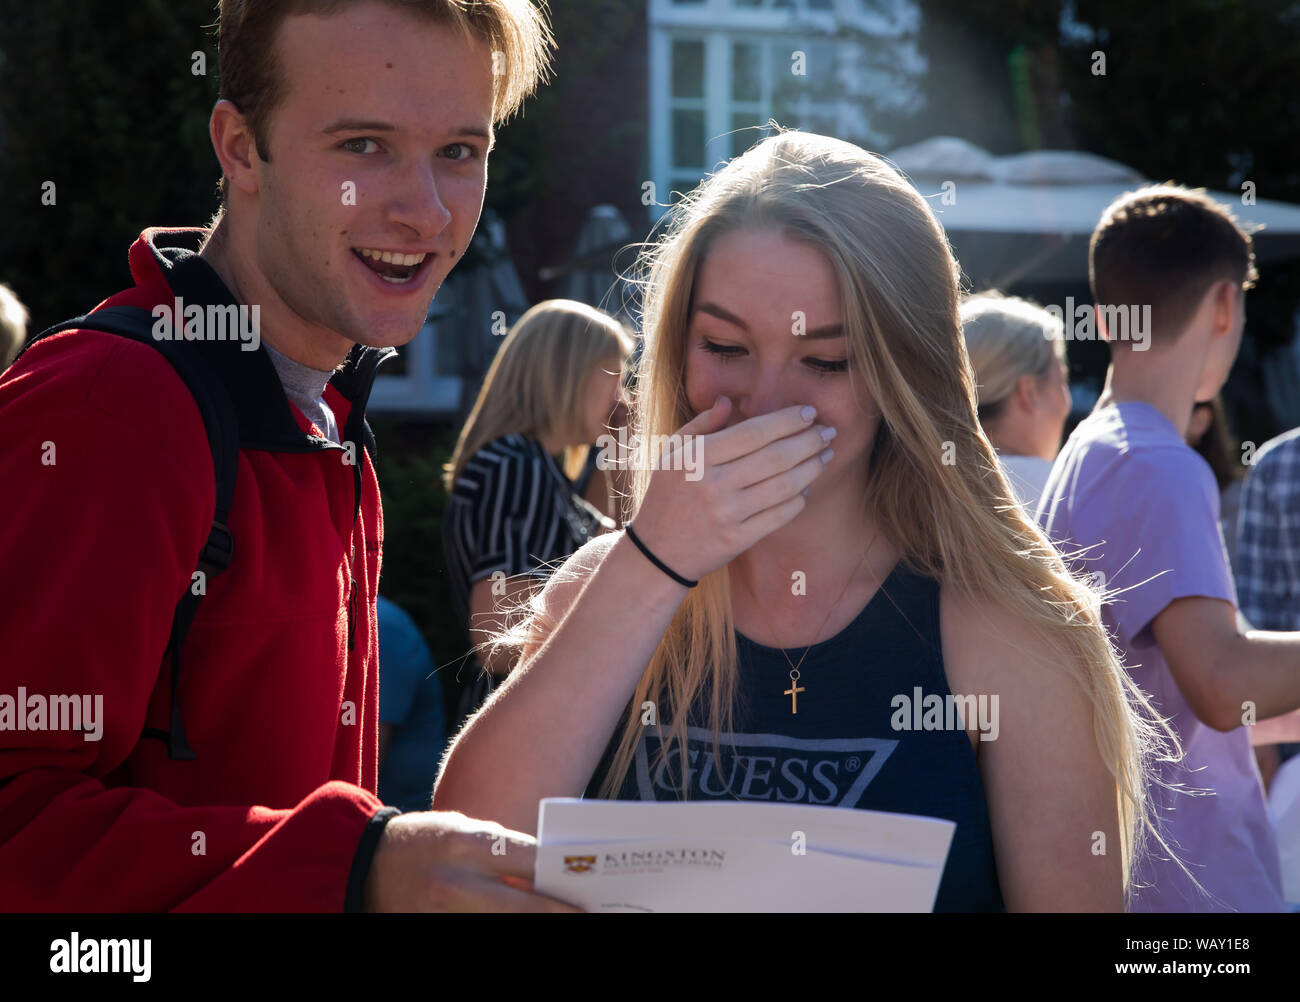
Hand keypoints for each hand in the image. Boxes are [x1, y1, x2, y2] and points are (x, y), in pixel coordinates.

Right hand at [362, 811, 581, 911]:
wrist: (365, 863)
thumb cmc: (425, 841)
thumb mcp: (463, 833)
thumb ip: (502, 853)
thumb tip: (546, 878)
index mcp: (465, 845)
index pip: (527, 862)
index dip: (560, 882)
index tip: (586, 895)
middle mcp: (454, 882)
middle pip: (520, 907)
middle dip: (556, 914)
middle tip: (586, 917)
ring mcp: (440, 914)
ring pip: (500, 927)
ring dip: (531, 924)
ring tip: (556, 921)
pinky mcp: (430, 930)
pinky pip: (476, 933)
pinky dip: (499, 929)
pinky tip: (519, 926)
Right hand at [631, 397, 833, 581]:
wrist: (656, 552)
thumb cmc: (666, 494)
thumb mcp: (672, 452)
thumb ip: (702, 424)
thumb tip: (730, 401)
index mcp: (697, 457)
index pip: (754, 432)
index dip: (787, 420)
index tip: (809, 413)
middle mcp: (713, 485)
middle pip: (776, 457)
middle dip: (809, 441)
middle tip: (828, 432)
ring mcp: (727, 515)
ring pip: (784, 486)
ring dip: (812, 468)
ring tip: (826, 455)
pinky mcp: (738, 540)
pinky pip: (780, 515)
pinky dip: (799, 499)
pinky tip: (807, 486)